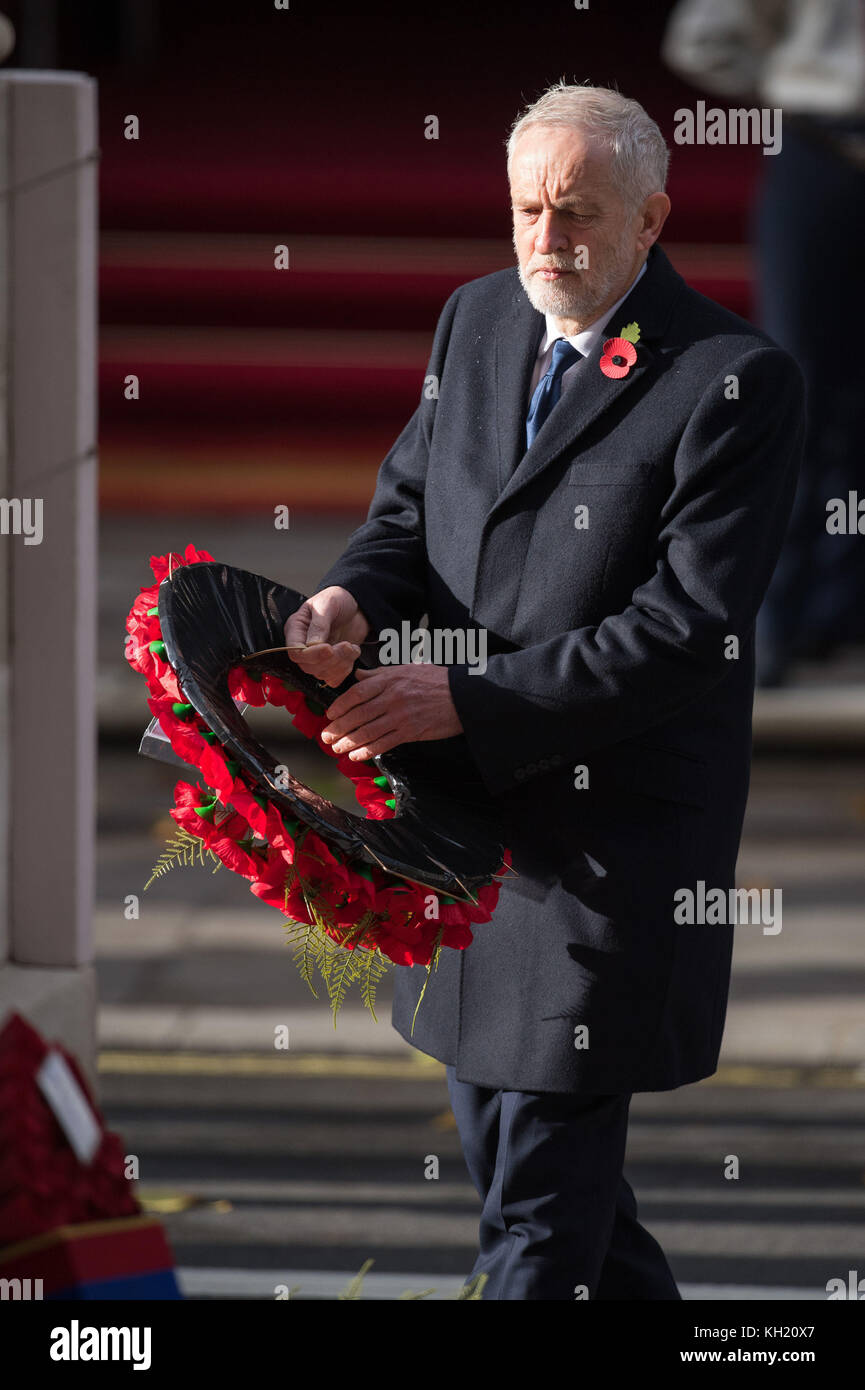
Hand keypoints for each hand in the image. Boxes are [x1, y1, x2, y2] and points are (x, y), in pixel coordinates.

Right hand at [282, 586, 370, 686]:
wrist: (356, 604)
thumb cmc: (338, 599)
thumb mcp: (327, 604)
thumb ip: (319, 624)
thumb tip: (312, 644)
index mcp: (296, 629)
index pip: (295, 651)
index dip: (312, 655)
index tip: (329, 648)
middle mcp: (303, 645)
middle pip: (308, 666)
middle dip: (330, 660)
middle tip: (347, 646)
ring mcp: (317, 656)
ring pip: (321, 673)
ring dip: (340, 664)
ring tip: (352, 647)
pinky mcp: (330, 663)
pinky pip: (333, 678)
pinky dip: (344, 670)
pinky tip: (352, 655)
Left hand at [321, 663, 462, 758]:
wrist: (465, 695)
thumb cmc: (437, 681)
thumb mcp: (407, 669)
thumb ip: (380, 674)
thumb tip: (358, 676)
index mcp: (390, 680)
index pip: (357, 693)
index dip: (341, 705)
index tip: (330, 714)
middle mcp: (393, 697)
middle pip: (358, 714)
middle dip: (339, 727)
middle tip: (326, 736)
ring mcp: (401, 716)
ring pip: (368, 731)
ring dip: (349, 742)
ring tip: (337, 748)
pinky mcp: (411, 731)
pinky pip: (384, 743)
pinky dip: (368, 751)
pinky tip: (357, 756)